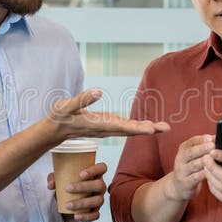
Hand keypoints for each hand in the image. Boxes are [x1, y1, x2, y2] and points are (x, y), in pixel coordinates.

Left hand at [48, 162, 107, 221]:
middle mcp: (99, 187)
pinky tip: (76, 215)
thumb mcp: (60, 179)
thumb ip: (54, 178)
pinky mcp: (95, 212)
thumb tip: (51, 185)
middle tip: (67, 188)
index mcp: (94, 175)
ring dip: (82, 203)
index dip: (95, 170)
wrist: (66, 204)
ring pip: (97, 201)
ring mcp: (99, 199)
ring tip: (67, 205)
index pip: (102, 168)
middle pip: (100, 185)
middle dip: (84, 187)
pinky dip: (85, 216)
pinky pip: (95, 215)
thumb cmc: (67, 187)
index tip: (81, 174)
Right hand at [49, 89, 169, 139]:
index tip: (151, 130)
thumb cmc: (59, 117)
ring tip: (164, 128)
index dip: (137, 128)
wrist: (54, 130)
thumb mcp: (66, 106)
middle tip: (166, 128)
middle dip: (149, 130)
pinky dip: (139, 127)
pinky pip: (126, 128)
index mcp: (98, 124)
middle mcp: (106, 129)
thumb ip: (82, 99)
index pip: (120, 127)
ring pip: (130, 130)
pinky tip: (150, 127)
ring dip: (147, 129)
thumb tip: (99, 91)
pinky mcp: (107, 125)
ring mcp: (107, 128)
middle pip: (130, 130)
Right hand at [164, 134, 213, 203]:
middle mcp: (180, 159)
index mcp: (184, 149)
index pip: (192, 141)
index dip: (202, 139)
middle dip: (202, 148)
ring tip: (213, 158)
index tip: (212, 138)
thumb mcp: (193, 156)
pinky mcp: (186, 183)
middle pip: (191, 152)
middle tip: (213, 146)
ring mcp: (182, 171)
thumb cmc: (191, 168)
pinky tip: (210, 172)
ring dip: (203, 161)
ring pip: (193, 165)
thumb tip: (216, 138)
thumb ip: (203, 147)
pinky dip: (202, 174)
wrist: (178, 186)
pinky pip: (195, 178)